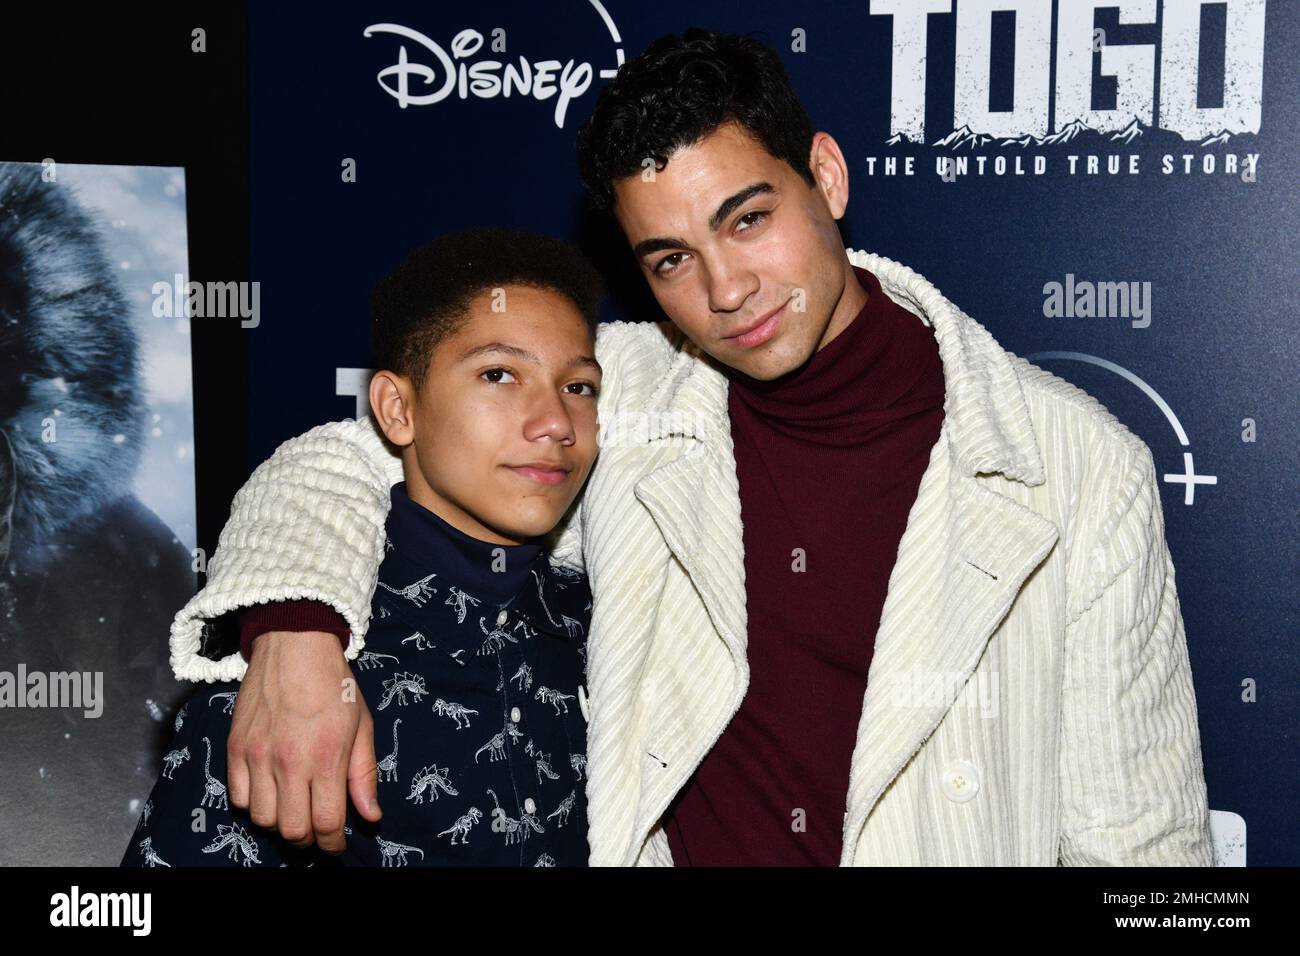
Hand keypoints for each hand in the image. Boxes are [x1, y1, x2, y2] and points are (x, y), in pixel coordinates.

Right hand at [226, 631, 382, 852]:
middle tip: (317, 829)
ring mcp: (258, 756)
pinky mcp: (236, 748)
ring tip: (295, 807)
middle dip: (309, 839)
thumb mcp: (363, 726)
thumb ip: (364, 774)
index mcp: (327, 757)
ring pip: (263, 819)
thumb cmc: (334, 684)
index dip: (333, 843)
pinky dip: (254, 804)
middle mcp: (290, 761)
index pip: (327, 823)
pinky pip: (238, 798)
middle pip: (292, 830)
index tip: (337, 845)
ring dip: (281, 822)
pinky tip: (271, 790)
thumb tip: (371, 816)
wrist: (294, 645)